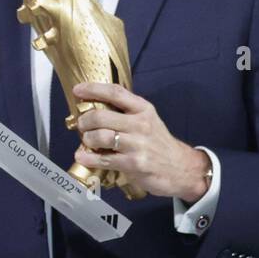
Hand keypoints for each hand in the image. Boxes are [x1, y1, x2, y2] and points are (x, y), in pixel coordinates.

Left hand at [72, 81, 210, 201]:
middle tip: (82, 125)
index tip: (78, 90)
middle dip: (84, 121)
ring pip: (99, 137)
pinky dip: (87, 158)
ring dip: (86, 140)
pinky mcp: (134, 164)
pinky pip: (103, 159)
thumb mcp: (148, 120)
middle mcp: (140, 124)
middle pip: (101, 116)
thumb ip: (126, 113)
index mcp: (143, 109)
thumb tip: (94, 109)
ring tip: (87, 142)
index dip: (93, 89)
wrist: (180, 168)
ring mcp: (137, 145)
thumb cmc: (158, 143)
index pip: (115, 92)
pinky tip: (82, 157)